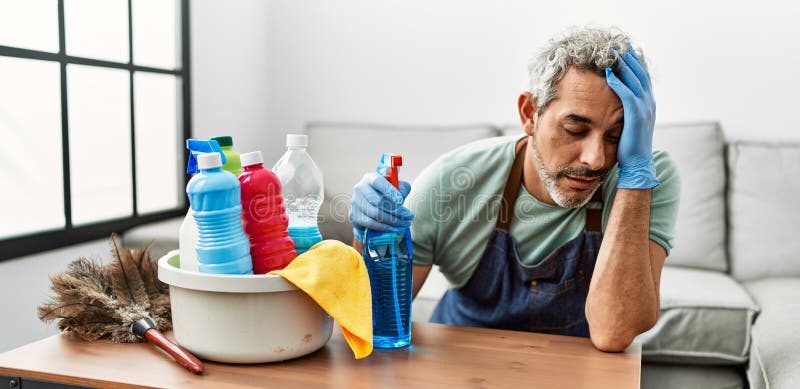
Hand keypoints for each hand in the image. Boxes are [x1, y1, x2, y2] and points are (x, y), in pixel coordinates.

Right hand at [349, 172, 413, 242]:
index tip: (401, 200)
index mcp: (369, 178)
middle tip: (409, 217)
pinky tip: (394, 229)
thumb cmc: (387, 192)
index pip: (378, 182)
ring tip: (404, 224)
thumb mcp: (396, 186)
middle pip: (378, 201)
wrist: (373, 202)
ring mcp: (355, 203)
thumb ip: (401, 188)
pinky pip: (369, 224)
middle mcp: (360, 189)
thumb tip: (401, 197)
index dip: (389, 191)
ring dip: (392, 222)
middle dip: (396, 211)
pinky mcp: (354, 216)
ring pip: (374, 214)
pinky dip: (383, 228)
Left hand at [605, 43, 658, 188]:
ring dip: (623, 65)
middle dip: (630, 58)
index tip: (626, 50)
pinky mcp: (636, 116)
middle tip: (620, 44)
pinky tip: (609, 74)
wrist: (637, 163)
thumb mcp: (629, 123)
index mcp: (648, 103)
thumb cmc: (629, 145)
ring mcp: (644, 108)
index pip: (643, 76)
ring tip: (613, 52)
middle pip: (640, 73)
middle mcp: (649, 102)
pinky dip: (618, 83)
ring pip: (635, 80)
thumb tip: (617, 103)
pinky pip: (626, 94)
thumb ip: (627, 110)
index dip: (635, 62)